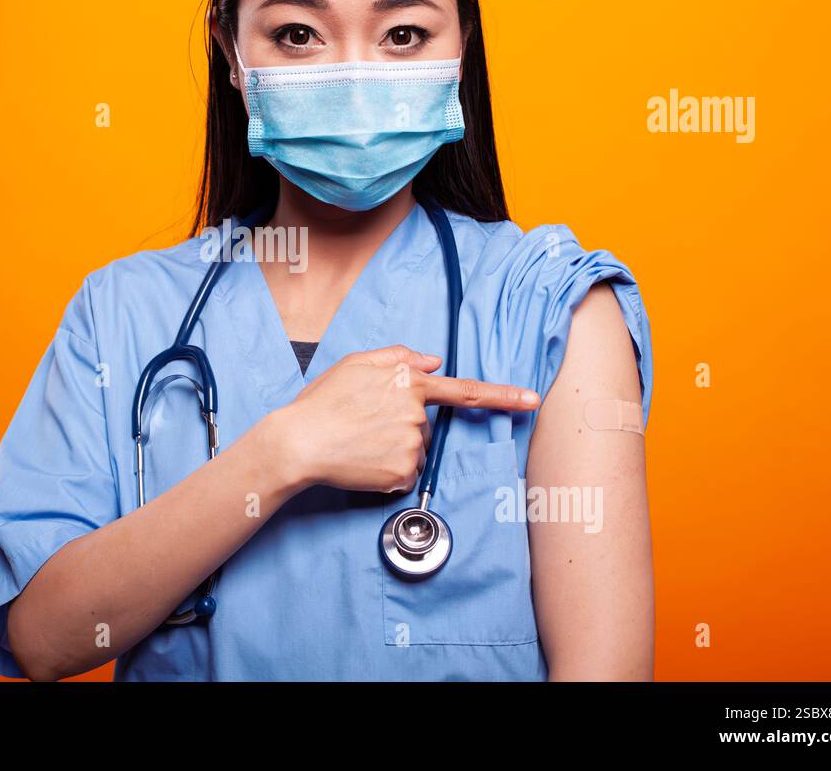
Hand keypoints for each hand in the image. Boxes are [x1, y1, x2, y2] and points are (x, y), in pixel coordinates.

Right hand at [264, 345, 539, 494]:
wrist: (298, 442)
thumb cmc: (322, 402)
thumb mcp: (356, 364)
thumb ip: (398, 357)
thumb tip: (432, 361)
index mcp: (408, 383)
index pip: (465, 391)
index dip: (503, 395)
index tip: (532, 400)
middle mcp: (416, 415)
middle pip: (425, 425)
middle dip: (401, 425)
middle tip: (363, 423)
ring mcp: (412, 446)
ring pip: (414, 450)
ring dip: (392, 448)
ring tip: (358, 441)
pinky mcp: (403, 473)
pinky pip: (404, 473)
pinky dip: (386, 470)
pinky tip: (362, 460)